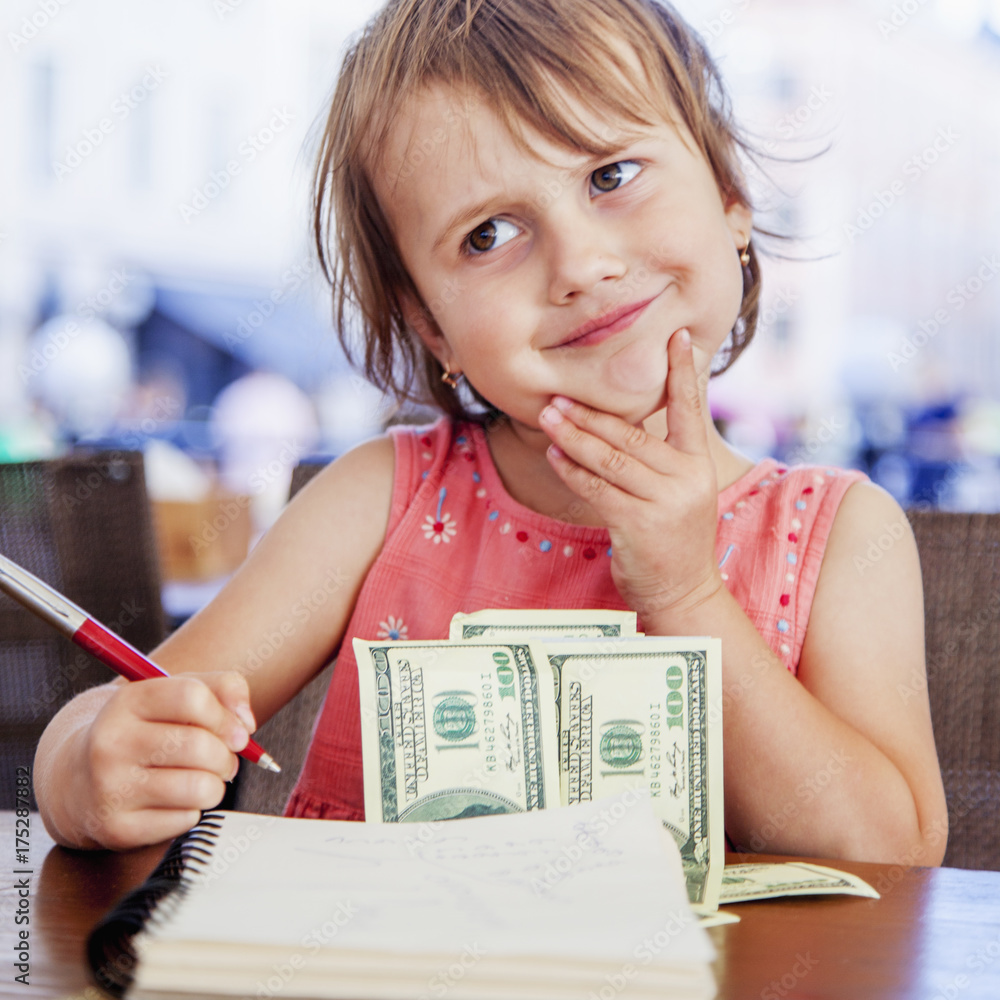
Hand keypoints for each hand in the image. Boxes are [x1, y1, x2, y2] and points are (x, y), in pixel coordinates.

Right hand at [65, 672, 254, 848]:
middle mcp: (111, 743)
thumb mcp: (175, 694)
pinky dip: (192, 811)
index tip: (238, 731)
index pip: (191, 698)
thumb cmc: (145, 730)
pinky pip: (186, 820)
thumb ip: (222, 689)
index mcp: (126, 702)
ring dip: (215, 786)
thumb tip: (246, 723)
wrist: (78, 780)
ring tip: (202, 779)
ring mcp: (110, 788)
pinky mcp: (117, 828)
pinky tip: (172, 801)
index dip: (226, 715)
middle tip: (222, 760)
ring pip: (200, 787)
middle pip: (200, 746)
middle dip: (227, 756)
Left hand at [539, 328, 721, 621]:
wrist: (683, 592)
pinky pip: (596, 488)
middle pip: (631, 434)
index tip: (676, 336)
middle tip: (557, 396)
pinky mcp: (639, 523)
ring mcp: (664, 501)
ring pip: (609, 458)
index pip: (690, 408)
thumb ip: (659, 458)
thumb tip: (620, 422)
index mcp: (698, 464)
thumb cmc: (672, 538)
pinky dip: (572, 470)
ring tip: (548, 417)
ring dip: (573, 436)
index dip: (683, 371)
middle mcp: (686, 478)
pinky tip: (555, 456)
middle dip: (590, 413)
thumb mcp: (679, 492)